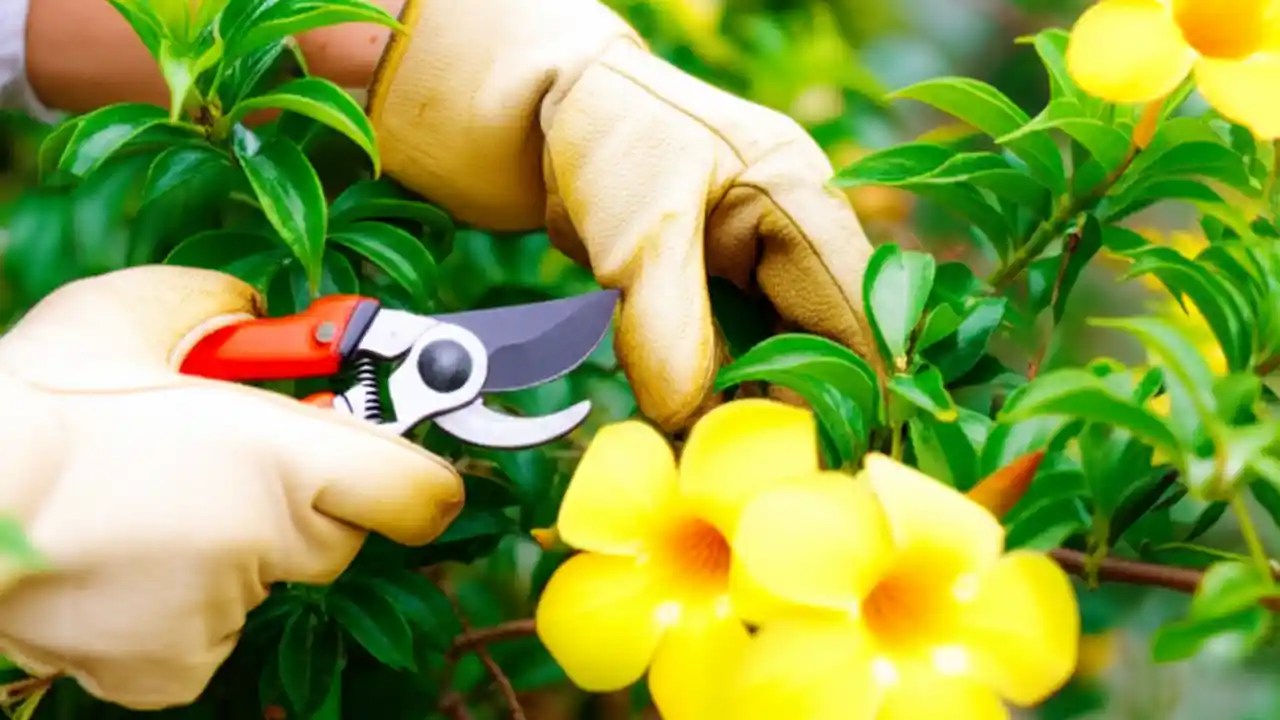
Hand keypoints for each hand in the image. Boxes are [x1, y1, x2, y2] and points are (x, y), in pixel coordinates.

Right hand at [0, 266, 463, 709]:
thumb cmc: (36, 399)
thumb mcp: (140, 309)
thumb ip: (231, 309)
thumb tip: (266, 320)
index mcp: (279, 459)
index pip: (420, 494)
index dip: (410, 474)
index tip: (389, 456)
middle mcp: (265, 546)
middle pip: (337, 535)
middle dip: (301, 501)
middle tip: (226, 465)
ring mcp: (218, 617)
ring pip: (267, 582)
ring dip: (234, 549)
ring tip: (146, 506)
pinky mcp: (169, 670)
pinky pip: (209, 630)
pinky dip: (182, 601)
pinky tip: (122, 560)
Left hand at [367, 0, 877, 430]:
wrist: (546, 111)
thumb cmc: (605, 140)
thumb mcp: (640, 230)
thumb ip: (668, 324)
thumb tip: (688, 422)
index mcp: (802, 200)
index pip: (852, 312)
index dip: (848, 390)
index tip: (822, 461)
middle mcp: (794, 235)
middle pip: (825, 341)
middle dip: (800, 410)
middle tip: (770, 483)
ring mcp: (757, 264)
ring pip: (780, 355)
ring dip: (756, 408)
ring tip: (734, 471)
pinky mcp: (718, 288)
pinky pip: (734, 353)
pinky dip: (718, 393)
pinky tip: (701, 434)